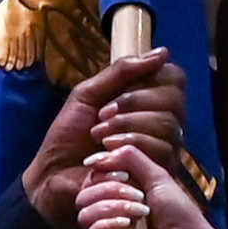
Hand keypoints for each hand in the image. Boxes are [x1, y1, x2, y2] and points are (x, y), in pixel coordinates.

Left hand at [21, 50, 186, 228]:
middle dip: (133, 104)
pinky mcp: (159, 175)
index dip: (150, 79)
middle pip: (173, 101)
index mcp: (148, 101)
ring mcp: (164, 150)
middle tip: (102, 116)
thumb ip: (122, 72)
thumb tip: (162, 52)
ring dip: (127, 126)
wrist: (53, 175)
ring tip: (99, 137)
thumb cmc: (69, 137)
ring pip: (167, 125)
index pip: (174, 79)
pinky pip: (161, 150)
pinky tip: (107, 155)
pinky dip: (129, 146)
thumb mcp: (88, 94)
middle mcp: (163, 124)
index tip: (116, 93)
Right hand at [75, 144, 227, 228]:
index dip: (104, 172)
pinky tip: (126, 225)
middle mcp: (108, 212)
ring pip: (84, 213)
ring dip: (112, 207)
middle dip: (110, 189)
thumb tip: (97, 155)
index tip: (126, 176)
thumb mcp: (157, 176)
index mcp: (118, 193)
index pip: (92, 177)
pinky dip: (106, 226)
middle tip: (139, 196)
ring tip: (140, 212)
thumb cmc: (179, 215)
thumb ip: (130, 158)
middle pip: (84, 194)